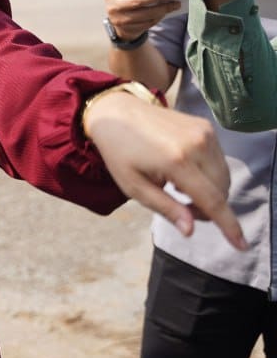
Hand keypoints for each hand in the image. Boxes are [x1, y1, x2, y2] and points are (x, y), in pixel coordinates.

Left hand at [85, 92, 244, 249]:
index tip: (241, 245)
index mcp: (177, 160)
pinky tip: (183, 170)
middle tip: (181, 206)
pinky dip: (207, 172)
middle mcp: (197, 144)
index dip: (228, 225)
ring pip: (223, 176)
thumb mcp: (134, 186)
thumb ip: (166, 208)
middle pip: (222, 190)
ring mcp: (204, 132)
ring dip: (210, 190)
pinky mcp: (206, 126)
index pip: (212, 200)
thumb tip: (190, 231)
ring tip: (178, 187)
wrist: (116, 112)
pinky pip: (218, 160)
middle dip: (208, 207)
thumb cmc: (120, 152)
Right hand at [103, 0, 178, 40]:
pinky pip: (148, 22)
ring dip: (163, 8)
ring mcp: (121, 20)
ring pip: (146, 14)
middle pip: (137, 1)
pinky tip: (167, 11)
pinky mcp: (130, 29)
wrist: (117, 21)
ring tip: (176, 3)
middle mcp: (114, 6)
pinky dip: (160, 16)